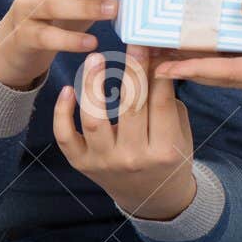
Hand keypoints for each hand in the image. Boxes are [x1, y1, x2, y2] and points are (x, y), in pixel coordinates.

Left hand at [53, 45, 196, 219]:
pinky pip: (66, 137)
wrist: (153, 199)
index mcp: (164, 150)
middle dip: (132, 68)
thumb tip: (157, 56)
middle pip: (131, 105)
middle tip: (132, 41)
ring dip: (93, 85)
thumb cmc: (170, 158)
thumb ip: (167, 99)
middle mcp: (133, 158)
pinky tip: (69, 89)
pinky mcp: (83, 165)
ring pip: (94, 119)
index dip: (157, 69)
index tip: (153, 43)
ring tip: (96, 58)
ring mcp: (104, 163)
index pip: (160, 101)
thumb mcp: (179, 131)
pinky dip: (62, 112)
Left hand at [156, 0, 241, 95]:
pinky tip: (218, 42)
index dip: (192, 70)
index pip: (228, 73)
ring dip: (208, 63)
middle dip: (191, 69)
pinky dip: (231, 56)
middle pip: (226, 77)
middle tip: (156, 58)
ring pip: (238, 72)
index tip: (160, 69)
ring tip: (178, 49)